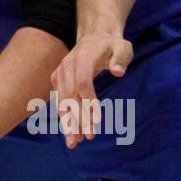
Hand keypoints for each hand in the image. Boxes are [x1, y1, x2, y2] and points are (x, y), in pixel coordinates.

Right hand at [49, 32, 133, 146]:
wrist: (95, 36)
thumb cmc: (113, 45)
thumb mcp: (123, 47)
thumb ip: (121, 59)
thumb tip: (118, 72)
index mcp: (83, 57)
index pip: (83, 82)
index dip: (89, 102)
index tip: (97, 121)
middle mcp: (67, 65)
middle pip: (69, 96)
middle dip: (77, 119)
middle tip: (86, 139)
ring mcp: (60, 73)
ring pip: (62, 101)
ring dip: (68, 123)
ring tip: (74, 143)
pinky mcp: (57, 80)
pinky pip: (60, 101)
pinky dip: (65, 117)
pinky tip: (72, 133)